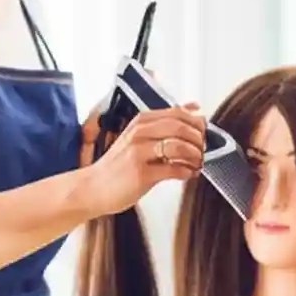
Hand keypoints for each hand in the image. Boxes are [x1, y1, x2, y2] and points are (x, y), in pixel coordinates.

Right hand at [79, 105, 206, 216]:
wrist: (92, 187)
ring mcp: (138, 153)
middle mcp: (139, 133)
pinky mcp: (141, 174)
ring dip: (195, 156)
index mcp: (141, 121)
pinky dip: (187, 172)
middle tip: (203, 150)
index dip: (196, 124)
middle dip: (199, 140)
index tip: (203, 133)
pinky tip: (187, 174)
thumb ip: (167, 122)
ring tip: (197, 163)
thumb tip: (195, 107)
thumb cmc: (119, 164)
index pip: (178, 113)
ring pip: (179, 147)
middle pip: (181, 128)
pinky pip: (174, 169)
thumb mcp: (140, 136)